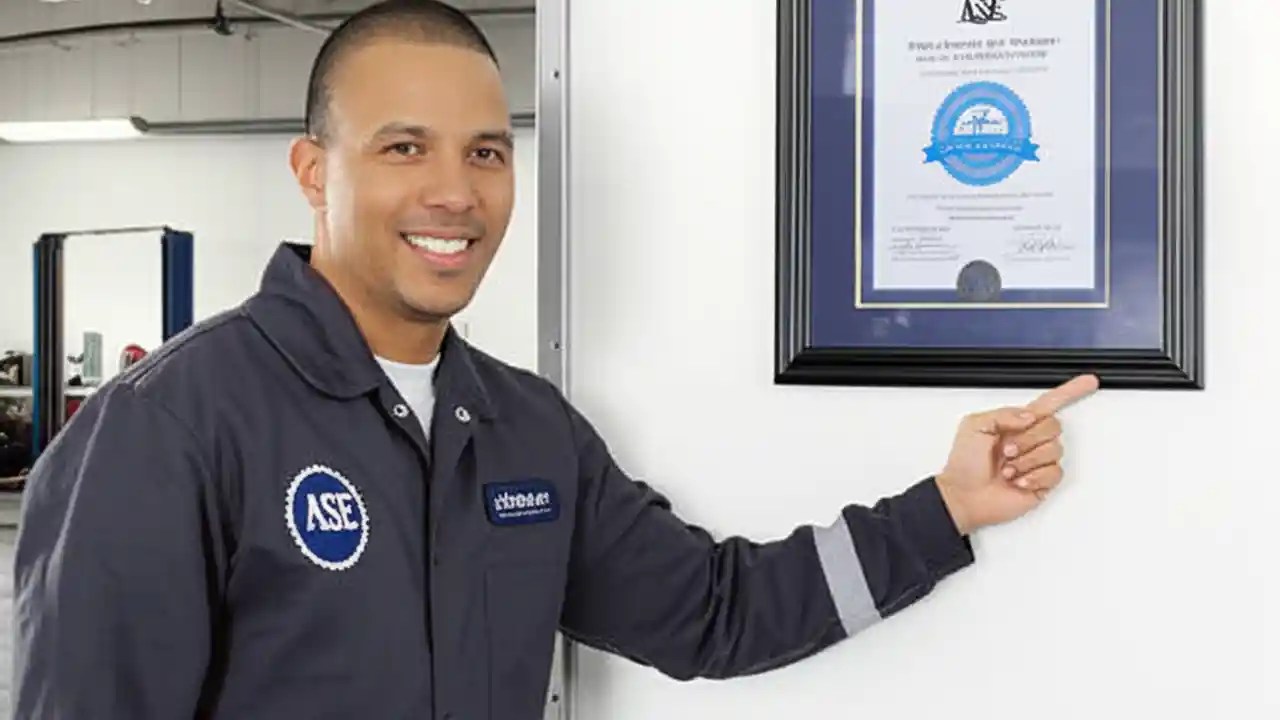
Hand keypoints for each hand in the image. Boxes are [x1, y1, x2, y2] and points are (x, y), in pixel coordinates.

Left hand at [935, 374, 1098, 534]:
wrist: (963, 496)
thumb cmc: (964, 464)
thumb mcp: (975, 426)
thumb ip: (1004, 414)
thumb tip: (1030, 416)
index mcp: (1015, 423)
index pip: (1048, 403)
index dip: (1069, 392)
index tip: (1088, 381)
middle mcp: (1029, 440)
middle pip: (1053, 426)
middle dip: (1028, 439)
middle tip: (1006, 451)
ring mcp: (1037, 461)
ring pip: (1054, 450)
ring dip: (1027, 461)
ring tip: (1007, 469)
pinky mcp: (1042, 482)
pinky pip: (1055, 473)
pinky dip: (1034, 477)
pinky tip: (1018, 481)